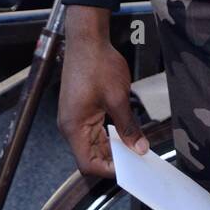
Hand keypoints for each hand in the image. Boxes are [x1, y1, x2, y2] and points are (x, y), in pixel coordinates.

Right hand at [58, 12, 148, 176]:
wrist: (87, 39)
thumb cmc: (98, 64)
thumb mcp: (118, 98)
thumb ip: (128, 127)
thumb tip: (139, 149)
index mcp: (74, 127)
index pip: (88, 163)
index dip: (109, 170)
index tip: (130, 169)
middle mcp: (70, 126)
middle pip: (90, 155)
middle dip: (113, 159)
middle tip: (137, 160)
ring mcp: (73, 117)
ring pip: (92, 143)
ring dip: (111, 147)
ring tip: (134, 148)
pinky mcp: (79, 109)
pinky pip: (92, 130)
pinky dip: (107, 135)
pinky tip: (123, 134)